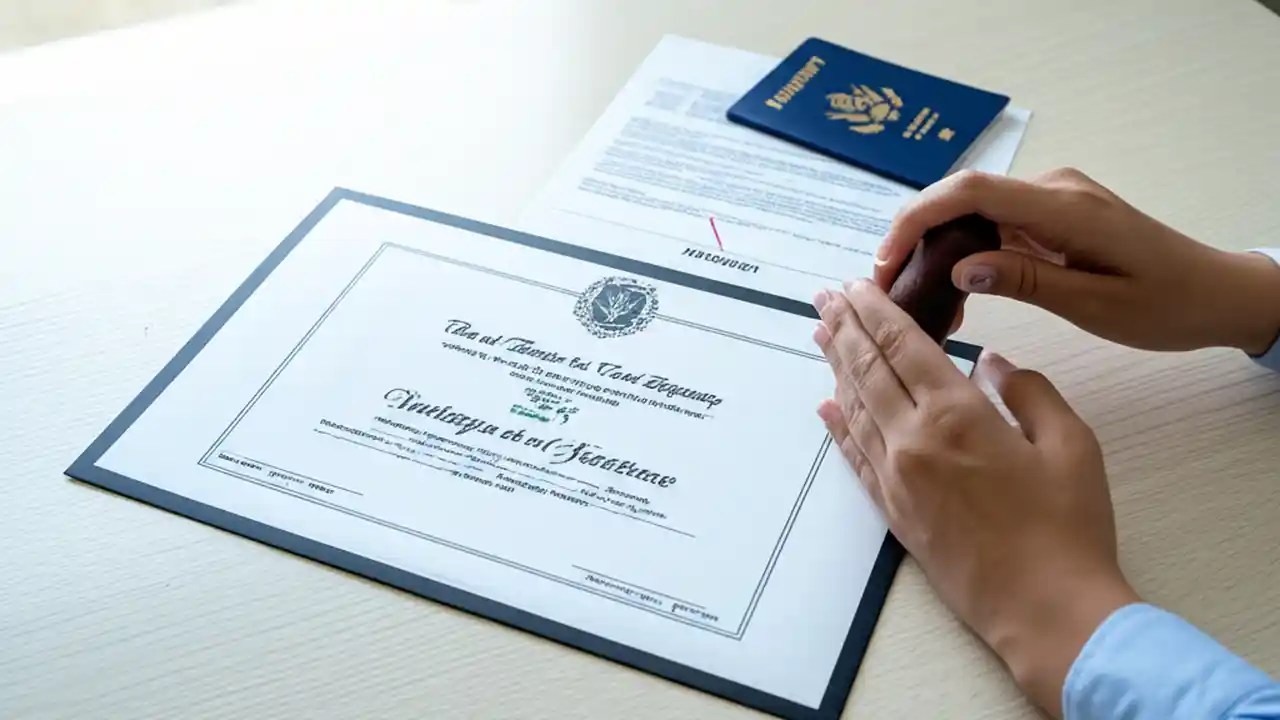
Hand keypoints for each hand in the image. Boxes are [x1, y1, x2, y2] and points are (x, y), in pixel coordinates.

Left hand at [812, 280, 1138, 717]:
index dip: (875, 311)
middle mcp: (914, 441)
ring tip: (821, 336)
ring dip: (836, 368)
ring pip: (855, 409)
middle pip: (868, 370)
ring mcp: (897, 479)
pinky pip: (855, 458)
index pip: (903, 345)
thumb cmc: (1068, 527)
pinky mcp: (894, 512)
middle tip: (824, 299)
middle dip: (845, 329)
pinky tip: (827, 407)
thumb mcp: (1071, 443)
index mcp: (957, 414)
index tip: (855, 285)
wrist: (1046, 611)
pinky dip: (838, 427)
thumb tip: (990, 362)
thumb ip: (1028, 391)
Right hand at [874, 167, 1279, 353]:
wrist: (1217, 293)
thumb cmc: (1165, 305)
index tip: (885, 261)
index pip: (971, 192)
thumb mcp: (1094, 304)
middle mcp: (1054, 191)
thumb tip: (960, 268)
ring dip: (939, 248)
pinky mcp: (1055, 215)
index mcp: (1064, 208)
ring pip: (975, 212)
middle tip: (888, 288)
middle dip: (916, 236)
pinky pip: (997, 225)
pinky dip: (968, 253)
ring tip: (919, 299)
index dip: (917, 218)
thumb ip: (1026, 281)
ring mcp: (1054, 199)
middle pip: (963, 197)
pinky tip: (959, 292)